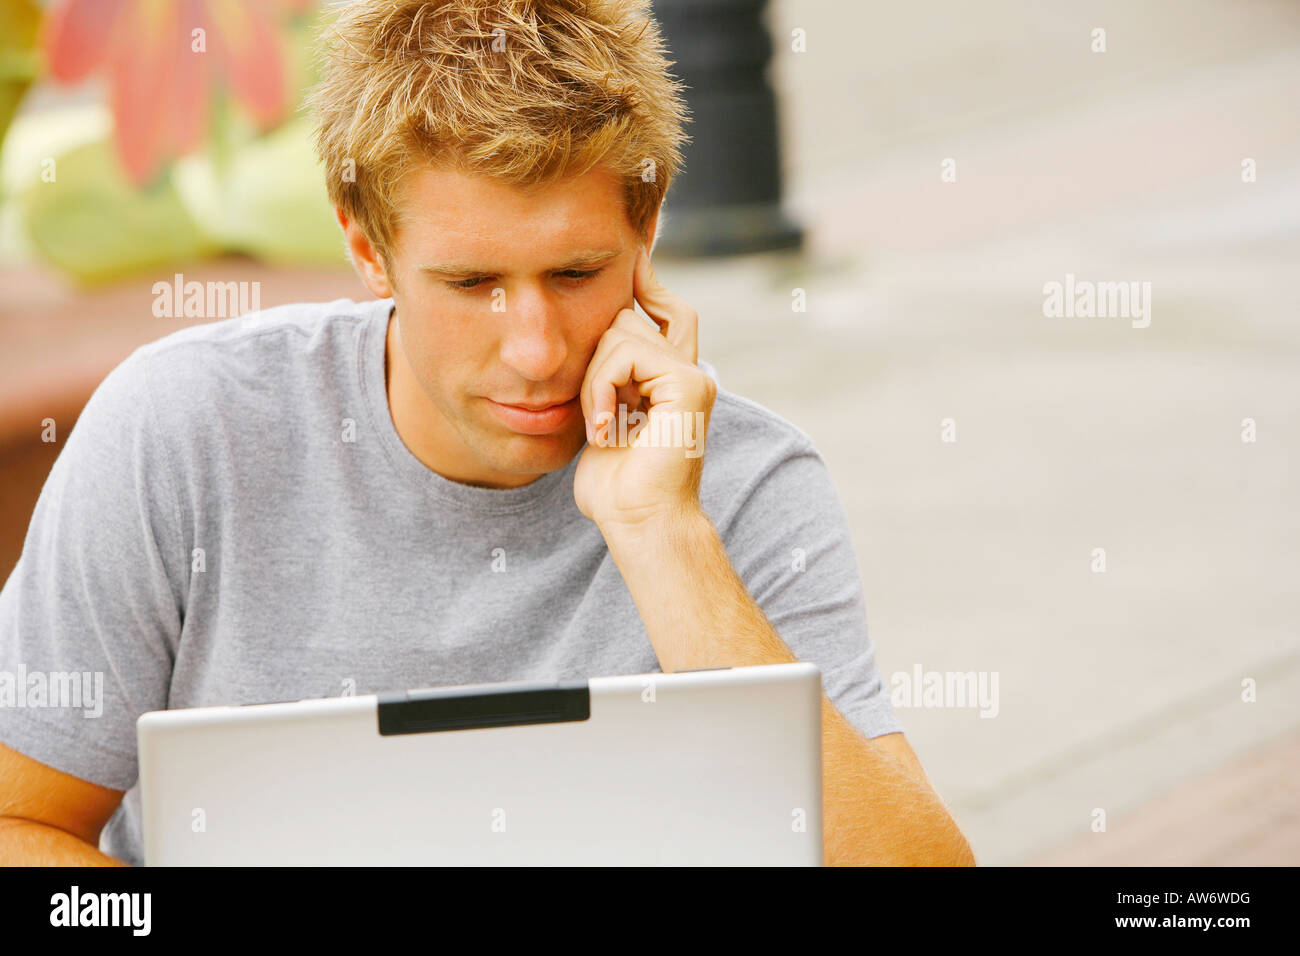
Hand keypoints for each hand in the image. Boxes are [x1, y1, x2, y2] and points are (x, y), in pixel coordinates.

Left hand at [573, 245, 715, 530]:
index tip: (632, 255)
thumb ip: (606, 382)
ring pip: (621, 331)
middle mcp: (689, 370)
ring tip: (600, 427)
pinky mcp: (688, 383)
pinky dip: (602, 389)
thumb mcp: (602, 422)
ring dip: (594, 379)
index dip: (648, 280)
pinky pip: (626, 353)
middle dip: (596, 355)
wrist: (640, 523)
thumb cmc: (616, 488)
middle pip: (629, 317)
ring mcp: (693, 374)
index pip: (666, 310)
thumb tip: (591, 343)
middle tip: (596, 415)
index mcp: (673, 378)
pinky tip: (605, 430)